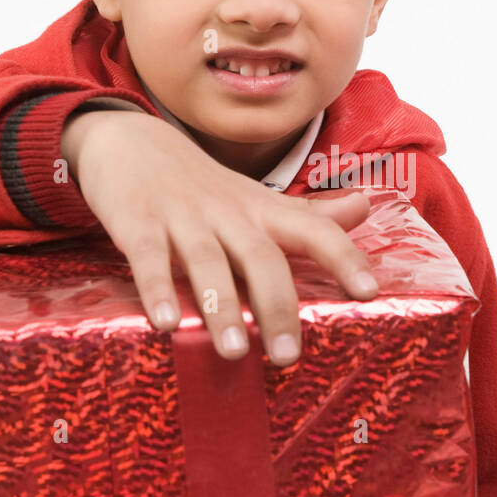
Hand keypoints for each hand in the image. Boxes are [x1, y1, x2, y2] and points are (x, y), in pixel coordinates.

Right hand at [61, 108, 378, 364]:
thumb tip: (365, 208)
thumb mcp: (257, 197)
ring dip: (222, 307)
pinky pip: (149, 258)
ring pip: (208, 262)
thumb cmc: (201, 184)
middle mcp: (228, 213)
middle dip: (277, 307)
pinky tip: (166, 324)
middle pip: (261, 258)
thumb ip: (308, 214)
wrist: (127, 139)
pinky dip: (156, 289)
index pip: (314, 230)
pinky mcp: (137, 222)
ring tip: (234, 352)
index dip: (343, 257)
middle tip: (288, 357)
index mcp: (262, 210)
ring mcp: (182, 217)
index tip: (369, 292)